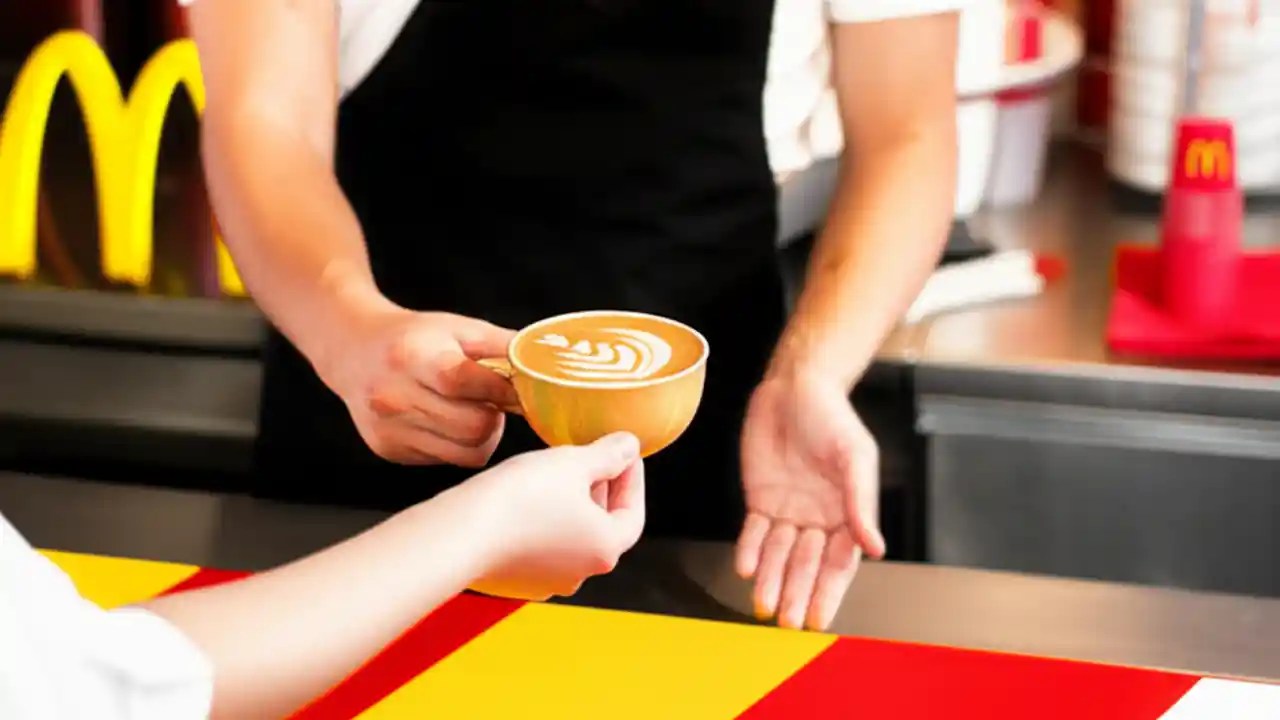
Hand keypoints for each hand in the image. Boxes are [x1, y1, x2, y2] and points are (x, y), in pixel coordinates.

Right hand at [319, 304, 520, 466]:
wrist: (353, 352)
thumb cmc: (416, 338)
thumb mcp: (459, 329)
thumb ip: (505, 346)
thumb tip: (551, 366)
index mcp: (413, 357)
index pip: (466, 383)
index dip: (500, 390)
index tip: (514, 388)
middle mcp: (394, 395)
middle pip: (474, 427)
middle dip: (494, 416)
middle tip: (491, 402)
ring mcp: (389, 428)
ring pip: (466, 452)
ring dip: (481, 436)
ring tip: (471, 412)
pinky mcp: (389, 449)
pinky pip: (446, 460)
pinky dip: (456, 445)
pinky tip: (444, 422)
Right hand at [463, 433, 645, 599]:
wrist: (459, 533)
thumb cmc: (520, 498)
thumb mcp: (572, 463)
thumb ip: (608, 454)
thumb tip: (630, 447)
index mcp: (605, 550)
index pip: (633, 513)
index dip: (632, 479)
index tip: (624, 453)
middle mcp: (580, 574)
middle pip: (603, 527)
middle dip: (600, 490)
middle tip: (591, 457)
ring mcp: (546, 581)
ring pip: (570, 537)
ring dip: (570, 506)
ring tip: (557, 473)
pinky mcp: (515, 580)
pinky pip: (539, 547)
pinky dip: (543, 522)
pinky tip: (528, 497)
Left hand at [735, 368, 885, 631]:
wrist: (795, 387)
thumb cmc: (833, 417)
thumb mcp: (855, 457)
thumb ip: (861, 503)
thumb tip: (876, 549)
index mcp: (846, 513)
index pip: (838, 563)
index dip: (829, 591)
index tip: (820, 618)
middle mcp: (817, 518)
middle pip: (806, 565)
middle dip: (798, 593)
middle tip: (789, 623)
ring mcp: (787, 510)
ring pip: (779, 555)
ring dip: (772, 580)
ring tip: (765, 606)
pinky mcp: (760, 498)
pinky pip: (754, 532)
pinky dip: (750, 551)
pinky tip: (747, 569)